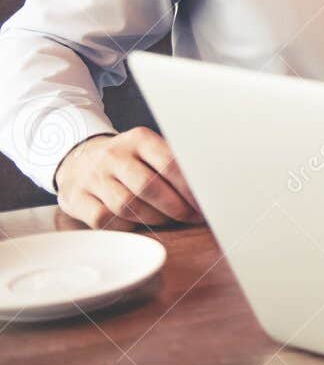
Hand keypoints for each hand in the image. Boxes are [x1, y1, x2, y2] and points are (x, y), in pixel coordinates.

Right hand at [53, 128, 202, 229]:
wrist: (78, 161)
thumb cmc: (127, 161)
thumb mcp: (149, 151)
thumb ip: (174, 165)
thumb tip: (207, 189)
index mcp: (138, 139)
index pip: (169, 163)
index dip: (189, 188)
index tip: (204, 204)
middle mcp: (113, 155)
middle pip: (148, 187)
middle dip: (175, 207)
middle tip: (190, 217)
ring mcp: (92, 177)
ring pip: (128, 205)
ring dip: (154, 218)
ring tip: (167, 219)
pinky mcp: (76, 199)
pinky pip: (106, 219)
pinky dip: (126, 226)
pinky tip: (137, 223)